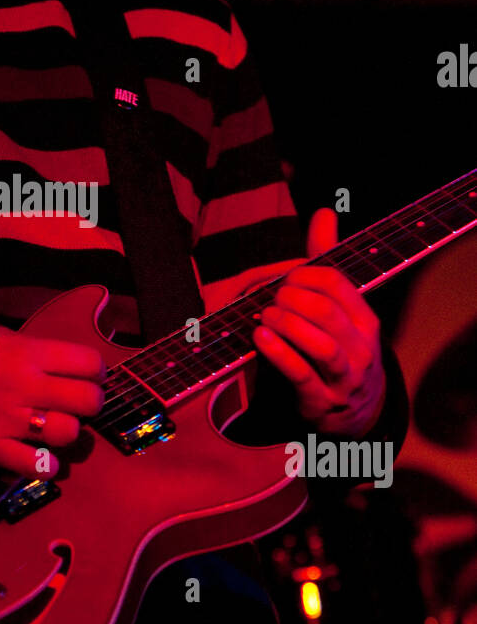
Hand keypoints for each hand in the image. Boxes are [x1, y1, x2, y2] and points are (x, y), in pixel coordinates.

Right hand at [0, 326, 105, 480]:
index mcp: (29, 354)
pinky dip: (46, 465)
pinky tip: (43, 457)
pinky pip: (36, 466)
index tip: (88, 374)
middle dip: (91, 402)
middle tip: (79, 403)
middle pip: (89, 400)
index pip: (89, 362)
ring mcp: (11, 419)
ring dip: (69, 431)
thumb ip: (35, 348)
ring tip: (58, 425)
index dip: (95, 370)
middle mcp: (26, 386)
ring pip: (68, 432)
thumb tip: (72, 362)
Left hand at [251, 207, 386, 436]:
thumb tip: (323, 211)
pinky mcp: (321, 400)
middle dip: (292, 299)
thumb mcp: (341, 308)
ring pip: (319, 344)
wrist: (355, 412)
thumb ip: (327, 260)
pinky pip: (300, 374)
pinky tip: (259, 337)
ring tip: (265, 316)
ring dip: (285, 325)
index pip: (338, 285)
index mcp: (365, 320)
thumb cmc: (342, 349)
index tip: (287, 280)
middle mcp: (361, 347)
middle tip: (273, 299)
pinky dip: (278, 353)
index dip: (306, 276)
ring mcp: (344, 377)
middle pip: (326, 311)